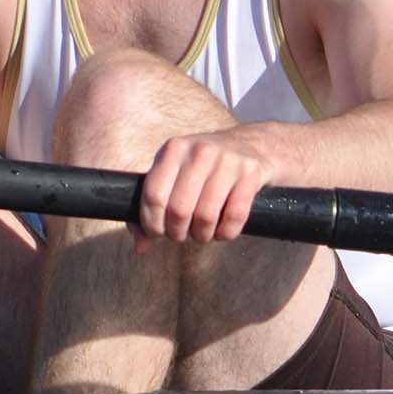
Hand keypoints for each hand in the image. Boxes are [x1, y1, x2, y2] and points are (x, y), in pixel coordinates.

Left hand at [135, 131, 271, 251]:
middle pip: (179, 210)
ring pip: (206, 217)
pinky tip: (222, 230)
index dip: (152, 223)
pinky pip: (235, 217)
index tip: (158, 232)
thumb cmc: (203, 169)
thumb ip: (153, 208)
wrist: (250, 146)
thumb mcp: (174, 176)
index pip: (153, 196)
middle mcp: (199, 150)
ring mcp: (227, 160)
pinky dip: (226, 233)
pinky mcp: (251, 172)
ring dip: (202, 236)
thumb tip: (141, 247)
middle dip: (177, 232)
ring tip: (202, 233)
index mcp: (174, 149)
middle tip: (182, 234)